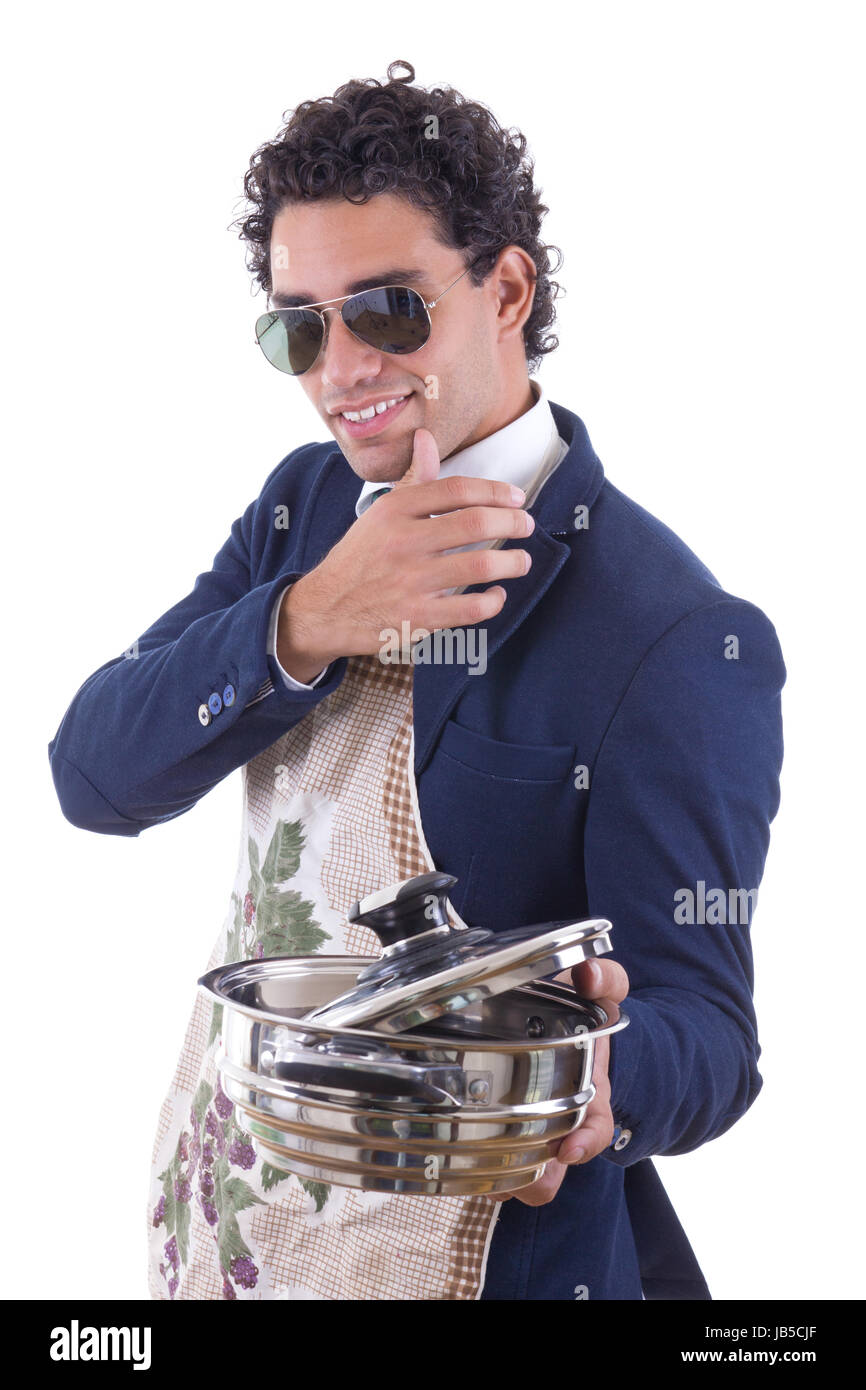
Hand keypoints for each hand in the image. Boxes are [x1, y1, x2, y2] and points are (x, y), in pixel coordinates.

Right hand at [276, 427, 533, 674]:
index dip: (495, 491)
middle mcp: (403, 542)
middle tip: (526, 526)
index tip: (516, 498)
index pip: (457, 490)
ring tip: (522, 561)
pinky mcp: (417, 618)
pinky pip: (471, 609)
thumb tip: (426, 437)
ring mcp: (411, 581)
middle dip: (513, 522)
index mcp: (394, 510)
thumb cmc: (360, 558)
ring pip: (481, 565)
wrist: (324, 609)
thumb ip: (412, 480)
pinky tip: (496, 595)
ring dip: (513, 562)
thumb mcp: (379, 514)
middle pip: (475, 523)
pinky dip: (493, 601)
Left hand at [489, 956, 629, 1206]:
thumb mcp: (598, 993)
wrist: (555, 1025)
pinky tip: (447, 1150)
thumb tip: (590, 974)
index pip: (594, 1132)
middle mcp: (558, 1125)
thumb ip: (605, 979)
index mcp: (588, 1096)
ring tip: (470, 1163)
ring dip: (497, 1179)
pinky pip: (482, 1170)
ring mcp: (525, 1135)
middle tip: (509, 1164)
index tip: (570, 1149)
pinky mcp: (491, 1135)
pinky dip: (469, 1169)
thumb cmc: (575, 1016)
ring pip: (513, 1180)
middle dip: (533, 1178)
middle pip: (549, 1176)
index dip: (585, 1144)